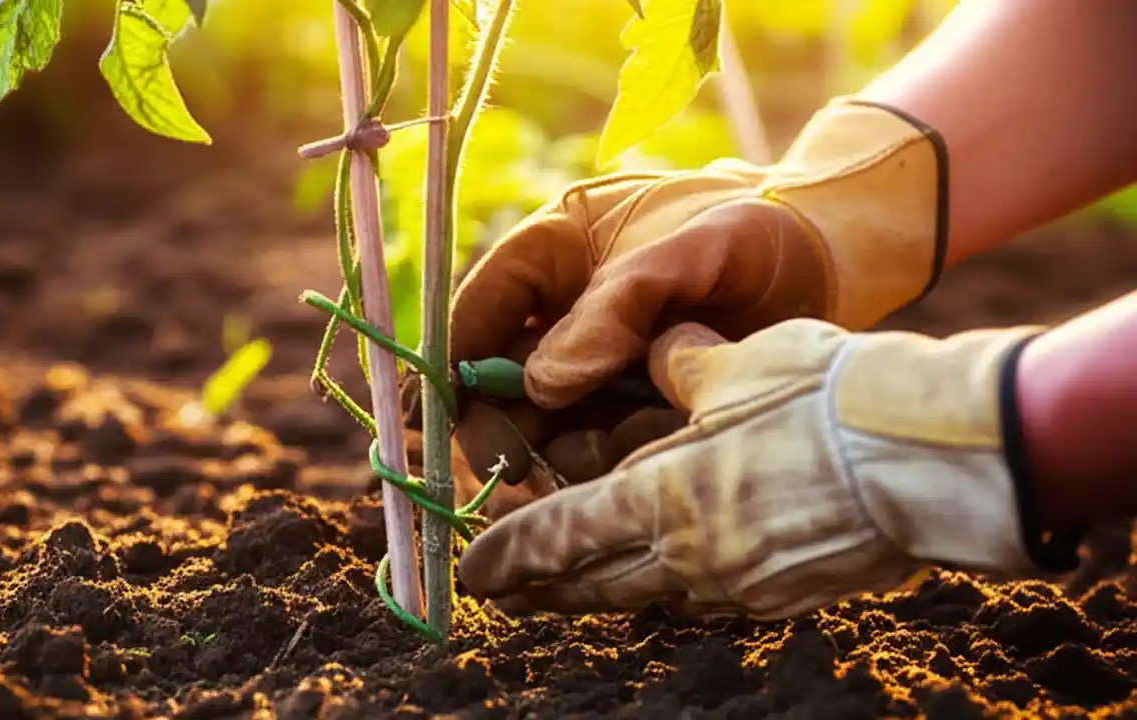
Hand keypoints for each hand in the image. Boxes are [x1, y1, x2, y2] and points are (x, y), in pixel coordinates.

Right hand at [450, 98, 947, 491]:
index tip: (457, 424)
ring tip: (592, 469)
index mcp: (550, 256)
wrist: (827, 260)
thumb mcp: (686, 251)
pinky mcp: (631, 409)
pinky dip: (608, 467)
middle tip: (520, 477)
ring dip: (557, 458)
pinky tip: (638, 467)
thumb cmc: (750, 229)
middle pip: (500, 385)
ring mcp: (596, 367)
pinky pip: (599, 447)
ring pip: (546, 427)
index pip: (479, 314)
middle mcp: (560, 317)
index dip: (458, 371)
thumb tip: (542, 385)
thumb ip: (616, 306)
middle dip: (504, 432)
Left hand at [459, 319, 1044, 618]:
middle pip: (597, 586)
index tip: (474, 572)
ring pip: (653, 597)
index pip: (562, 536)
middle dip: (546, 593)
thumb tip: (662, 349)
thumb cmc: (823, 403)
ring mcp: (740, 586)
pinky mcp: (786, 596)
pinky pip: (712, 599)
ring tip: (580, 593)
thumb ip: (681, 366)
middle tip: (508, 598)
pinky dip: (679, 589)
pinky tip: (678, 581)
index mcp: (662, 499)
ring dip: (609, 593)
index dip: (512, 557)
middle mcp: (690, 556)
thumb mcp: (736, 367)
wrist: (928, 459)